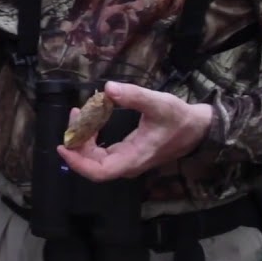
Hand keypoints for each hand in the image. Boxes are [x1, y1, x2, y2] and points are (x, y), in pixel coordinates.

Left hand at [56, 81, 213, 181]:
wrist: (198, 128)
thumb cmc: (179, 118)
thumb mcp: (158, 103)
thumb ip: (134, 96)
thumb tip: (108, 89)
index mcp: (133, 158)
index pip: (99, 172)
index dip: (77, 163)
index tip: (64, 146)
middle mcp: (128, 164)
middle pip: (93, 164)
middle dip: (78, 142)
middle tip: (75, 115)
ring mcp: (128, 159)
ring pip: (96, 157)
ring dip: (84, 138)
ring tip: (79, 114)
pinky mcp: (128, 152)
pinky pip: (103, 150)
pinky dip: (93, 136)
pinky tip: (92, 119)